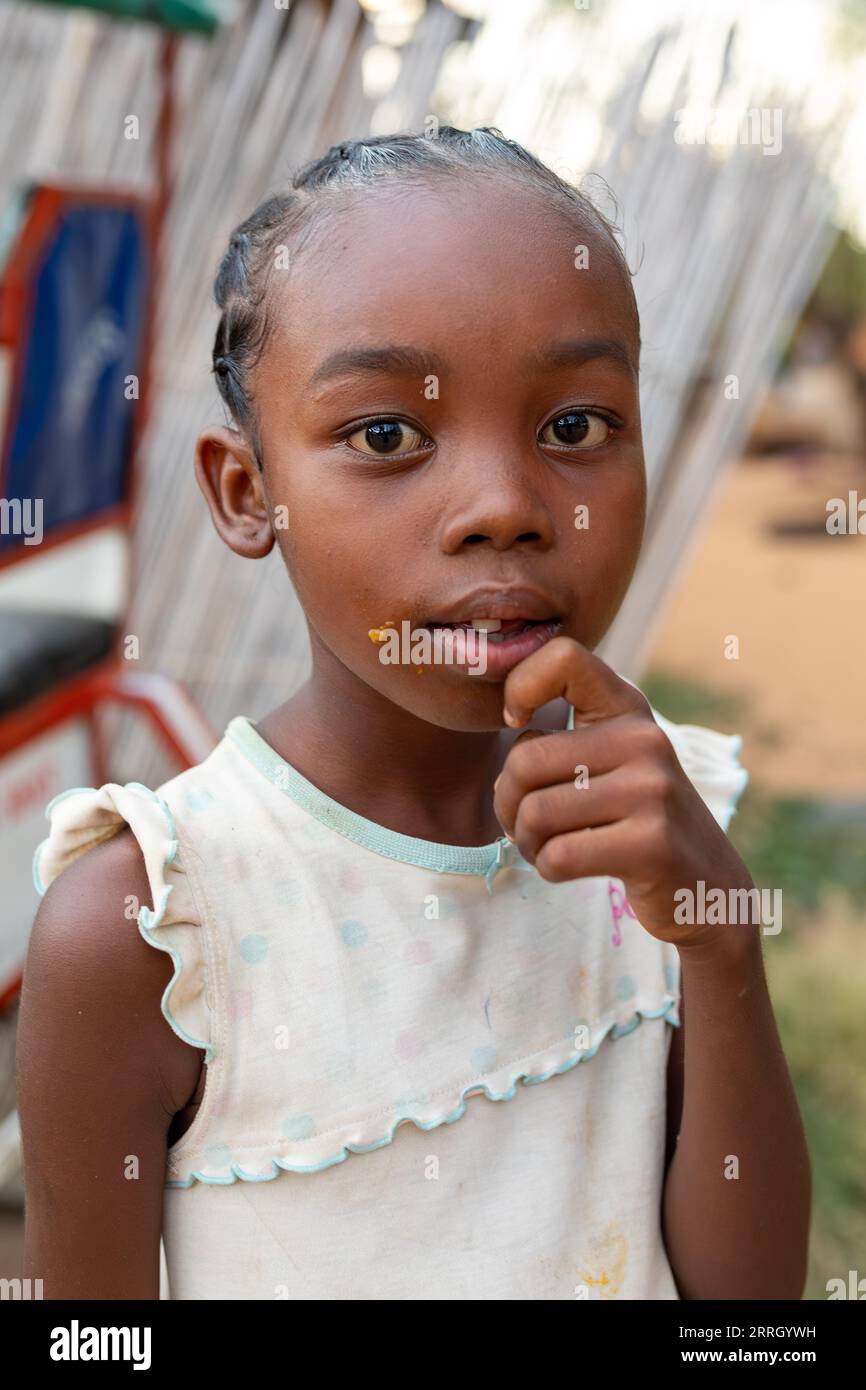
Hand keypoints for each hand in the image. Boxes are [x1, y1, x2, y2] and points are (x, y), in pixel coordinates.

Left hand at [493, 636, 755, 954]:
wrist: (707, 884)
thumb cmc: (634, 820)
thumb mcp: (612, 759)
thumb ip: (566, 735)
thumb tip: (510, 722)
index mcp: (628, 709)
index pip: (563, 657)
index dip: (520, 686)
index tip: (519, 723)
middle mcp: (645, 740)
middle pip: (525, 759)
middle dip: (507, 801)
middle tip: (525, 822)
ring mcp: (653, 791)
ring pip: (536, 813)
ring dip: (526, 841)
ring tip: (545, 846)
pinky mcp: (652, 845)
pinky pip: (559, 856)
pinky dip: (547, 868)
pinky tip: (566, 868)